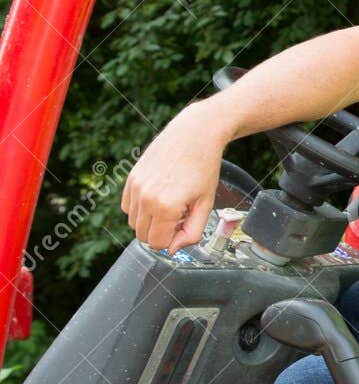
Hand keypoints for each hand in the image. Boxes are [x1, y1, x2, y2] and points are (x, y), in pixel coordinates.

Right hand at [121, 103, 227, 252]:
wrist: (194, 133)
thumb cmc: (204, 167)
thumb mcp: (206, 204)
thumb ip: (191, 233)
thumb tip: (172, 250)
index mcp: (166, 207)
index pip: (158, 244)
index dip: (172, 240)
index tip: (183, 225)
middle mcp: (146, 198)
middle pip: (143, 236)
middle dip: (160, 232)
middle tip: (179, 214)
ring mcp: (136, 187)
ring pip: (133, 223)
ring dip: (150, 221)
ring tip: (169, 203)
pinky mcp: (131, 177)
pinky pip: (128, 206)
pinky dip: (140, 207)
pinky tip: (158, 194)